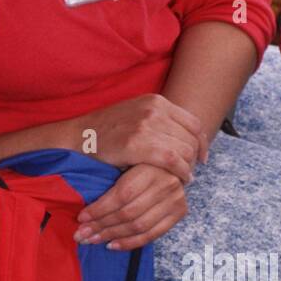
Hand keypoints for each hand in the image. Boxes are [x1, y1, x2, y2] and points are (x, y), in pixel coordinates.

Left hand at [73, 163, 188, 250]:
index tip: (81, 217)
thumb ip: (108, 172)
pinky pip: (152, 234)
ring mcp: (175, 200)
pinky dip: (130, 243)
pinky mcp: (179, 213)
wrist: (171, 163)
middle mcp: (166, 183)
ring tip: (93, 239)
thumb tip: (82, 200)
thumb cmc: (139, 161)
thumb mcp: (125, 158)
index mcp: (151, 166)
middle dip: (102, 225)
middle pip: (129, 212)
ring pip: (139, 226)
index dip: (100, 208)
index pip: (121, 194)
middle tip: (82, 234)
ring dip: (112, 236)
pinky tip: (112, 244)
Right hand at [81, 94, 208, 183]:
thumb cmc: (106, 130)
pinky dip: (180, 171)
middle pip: (190, 137)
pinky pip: (172, 160)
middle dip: (193, 157)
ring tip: (183, 176)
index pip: (193, 122)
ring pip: (184, 149)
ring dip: (187, 166)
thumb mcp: (136, 113)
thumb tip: (183, 134)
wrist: (78, 137)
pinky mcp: (137, 144)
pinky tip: (179, 178)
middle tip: (189, 170)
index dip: (202, 142)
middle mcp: (154, 110)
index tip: (201, 156)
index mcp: (156, 101)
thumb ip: (159, 119)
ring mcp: (145, 126)